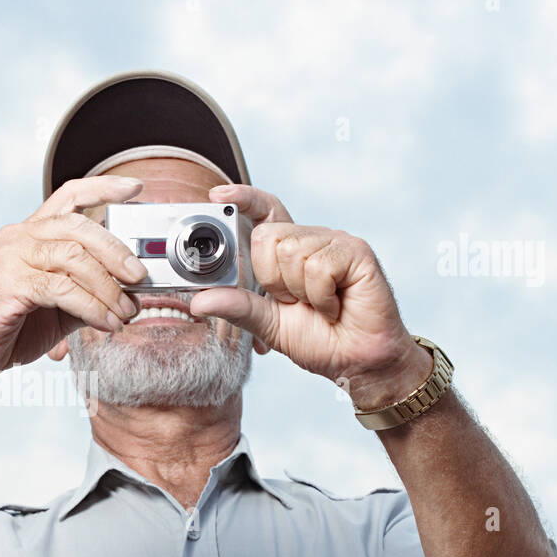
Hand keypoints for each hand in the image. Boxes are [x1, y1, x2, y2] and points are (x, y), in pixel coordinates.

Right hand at [0, 176, 148, 380]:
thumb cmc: (10, 327)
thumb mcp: (61, 308)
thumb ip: (93, 296)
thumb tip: (132, 298)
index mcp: (31, 234)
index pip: (69, 196)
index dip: (104, 188)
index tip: (135, 188)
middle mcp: (20, 237)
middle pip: (80, 227)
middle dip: (117, 252)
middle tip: (139, 276)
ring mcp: (12, 257)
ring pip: (74, 258)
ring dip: (108, 287)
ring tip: (124, 312)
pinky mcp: (10, 284)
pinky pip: (62, 289)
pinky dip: (91, 307)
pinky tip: (105, 323)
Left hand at [189, 183, 428, 407]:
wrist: (358, 361)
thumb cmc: (320, 340)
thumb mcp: (267, 324)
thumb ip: (237, 307)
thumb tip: (198, 302)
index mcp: (289, 251)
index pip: (265, 211)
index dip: (243, 199)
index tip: (218, 195)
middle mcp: (311, 239)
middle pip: (267, 236)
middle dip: (271, 279)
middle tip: (295, 301)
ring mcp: (334, 242)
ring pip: (291, 252)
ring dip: (299, 291)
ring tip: (319, 305)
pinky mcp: (356, 252)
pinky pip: (318, 267)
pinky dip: (321, 297)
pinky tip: (335, 307)